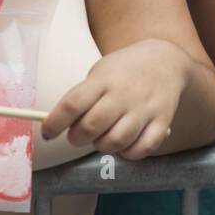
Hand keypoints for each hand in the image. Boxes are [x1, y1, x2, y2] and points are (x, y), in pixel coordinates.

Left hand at [41, 40, 185, 158]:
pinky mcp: (162, 121)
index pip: (72, 105)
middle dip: (76, 138)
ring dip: (102, 146)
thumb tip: (58, 126)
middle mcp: (124, 94)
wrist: (166, 61)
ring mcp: (145, 108)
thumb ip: (82, 97)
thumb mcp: (100, 73)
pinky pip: (143, 149)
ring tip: (102, 138)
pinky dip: (129, 153)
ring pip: (116, 141)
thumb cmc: (124, 71)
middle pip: (91, 126)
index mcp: (104, 80)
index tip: (47, 133)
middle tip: (77, 135)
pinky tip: (125, 143)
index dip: (54, 123)